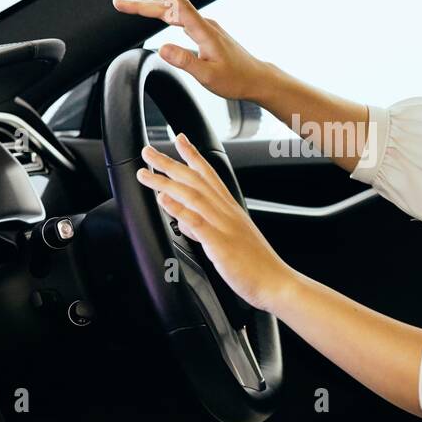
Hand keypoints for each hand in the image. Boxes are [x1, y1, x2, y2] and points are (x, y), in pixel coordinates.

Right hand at [113, 0, 271, 102]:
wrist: (257, 79)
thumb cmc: (236, 79)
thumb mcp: (208, 76)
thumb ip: (185, 61)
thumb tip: (162, 49)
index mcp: (205, 32)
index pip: (181, 7)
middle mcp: (205, 25)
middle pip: (170, 9)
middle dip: (143, 4)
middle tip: (119, 3)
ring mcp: (206, 28)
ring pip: (175, 13)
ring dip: (152, 8)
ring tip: (130, 7)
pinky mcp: (207, 33)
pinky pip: (182, 18)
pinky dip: (165, 14)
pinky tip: (159, 14)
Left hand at [136, 133, 296, 311]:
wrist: (276, 282)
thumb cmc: (256, 264)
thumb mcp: (230, 239)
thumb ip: (205, 226)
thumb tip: (184, 218)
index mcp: (230, 209)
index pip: (209, 175)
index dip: (193, 155)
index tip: (179, 139)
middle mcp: (226, 212)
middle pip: (195, 180)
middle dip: (170, 163)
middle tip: (148, 151)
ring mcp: (224, 227)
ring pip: (193, 196)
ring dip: (167, 182)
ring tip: (146, 173)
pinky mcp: (220, 245)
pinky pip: (198, 223)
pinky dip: (180, 210)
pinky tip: (164, 201)